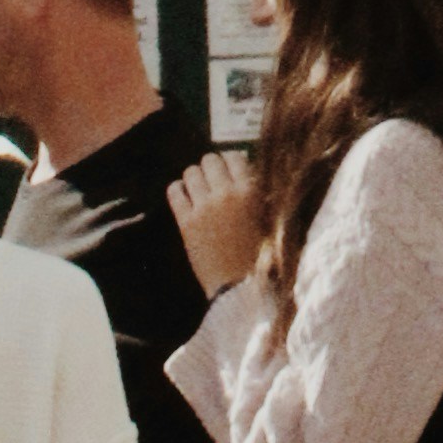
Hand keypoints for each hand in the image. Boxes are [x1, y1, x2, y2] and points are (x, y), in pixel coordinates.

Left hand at [168, 152, 259, 297]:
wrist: (239, 286)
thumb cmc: (259, 254)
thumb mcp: (267, 217)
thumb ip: (257, 192)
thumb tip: (245, 168)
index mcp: (250, 191)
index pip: (234, 156)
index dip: (231, 161)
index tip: (230, 170)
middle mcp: (226, 194)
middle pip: (210, 160)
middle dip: (212, 168)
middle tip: (214, 180)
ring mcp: (203, 207)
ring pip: (190, 172)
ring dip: (195, 178)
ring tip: (199, 189)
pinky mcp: (186, 222)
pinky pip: (174, 191)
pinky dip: (178, 190)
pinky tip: (185, 196)